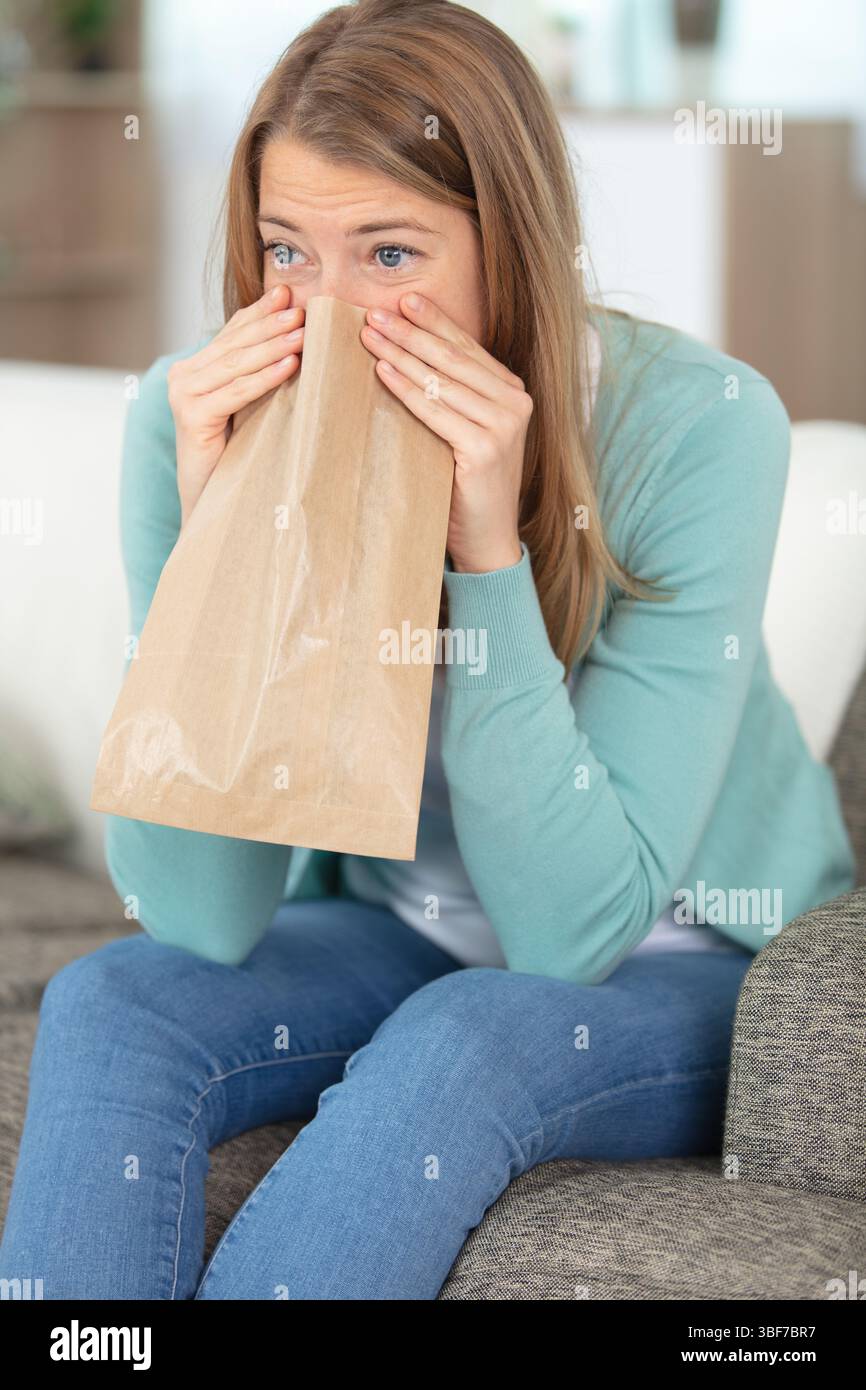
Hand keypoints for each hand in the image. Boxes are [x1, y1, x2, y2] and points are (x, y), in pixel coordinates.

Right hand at [167, 285, 305, 525]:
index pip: (232, 332)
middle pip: (235, 343)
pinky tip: (290, 365)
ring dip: (273, 345)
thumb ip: (256, 376)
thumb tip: (297, 343)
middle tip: (302, 308)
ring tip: (303, 331)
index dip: (260, 312)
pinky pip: (236, 392)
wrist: (210, 502)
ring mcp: (184, 395)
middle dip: (270, 324)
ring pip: (237, 364)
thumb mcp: (247, 408)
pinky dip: (265, 377)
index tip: (288, 293)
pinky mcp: (191, 417)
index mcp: (195, 369)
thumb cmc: (233, 458)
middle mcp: (183, 376)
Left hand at [360, 294, 530, 572]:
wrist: (487, 537)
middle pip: (452, 358)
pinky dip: (407, 389)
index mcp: (512, 392)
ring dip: (402, 354)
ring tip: (369, 336)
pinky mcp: (486, 449)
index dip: (433, 321)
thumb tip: (406, 350)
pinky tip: (383, 372)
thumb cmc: (466, 485)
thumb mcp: (465, 430)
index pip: (466, 347)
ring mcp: (504, 426)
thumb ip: (451, 394)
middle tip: (373, 313)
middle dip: (410, 332)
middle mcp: (515, 403)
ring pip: (441, 380)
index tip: (402, 300)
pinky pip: (435, 411)